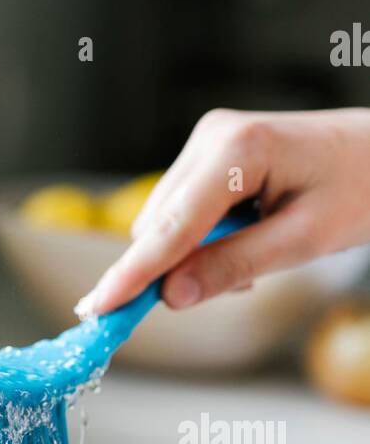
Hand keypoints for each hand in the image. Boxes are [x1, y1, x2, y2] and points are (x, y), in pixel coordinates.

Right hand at [82, 107, 369, 314]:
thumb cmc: (362, 187)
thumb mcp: (306, 239)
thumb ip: (236, 266)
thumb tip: (172, 296)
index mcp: (238, 149)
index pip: (172, 225)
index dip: (134, 272)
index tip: (99, 307)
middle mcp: (212, 135)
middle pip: (159, 222)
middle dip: (178, 264)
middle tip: (244, 284)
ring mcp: (208, 139)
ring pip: (167, 217)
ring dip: (196, 251)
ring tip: (263, 250)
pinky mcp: (210, 149)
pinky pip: (184, 206)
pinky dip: (205, 234)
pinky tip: (252, 231)